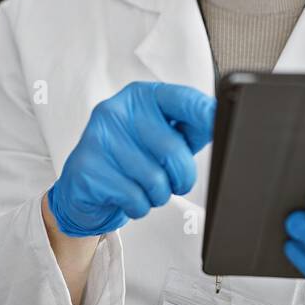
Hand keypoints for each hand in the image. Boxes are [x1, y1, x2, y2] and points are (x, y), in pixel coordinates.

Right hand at [47, 82, 214, 237]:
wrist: (82, 187)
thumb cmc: (129, 159)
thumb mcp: (160, 137)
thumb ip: (188, 129)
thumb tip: (218, 122)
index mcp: (141, 97)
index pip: (182, 99)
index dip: (205, 114)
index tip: (222, 124)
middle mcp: (117, 111)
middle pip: (173, 150)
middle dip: (181, 177)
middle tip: (173, 182)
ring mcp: (100, 138)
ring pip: (155, 180)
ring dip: (158, 195)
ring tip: (143, 188)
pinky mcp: (88, 168)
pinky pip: (135, 198)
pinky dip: (139, 206)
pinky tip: (126, 196)